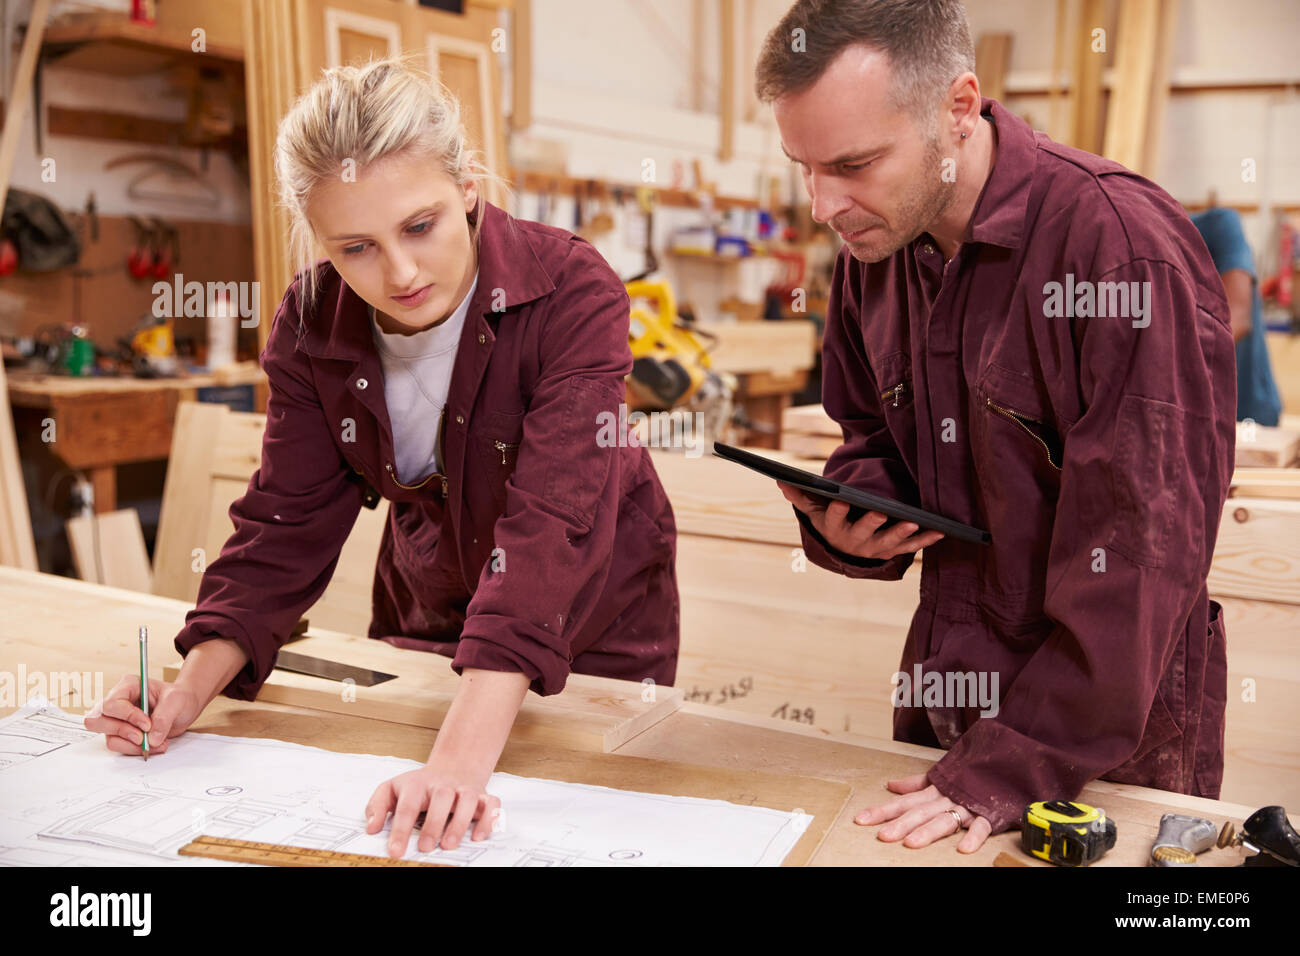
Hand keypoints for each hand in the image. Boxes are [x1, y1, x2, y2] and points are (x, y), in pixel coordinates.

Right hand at [83, 674, 202, 756]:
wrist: (184, 708)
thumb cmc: (179, 697)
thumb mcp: (176, 701)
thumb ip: (164, 718)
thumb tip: (151, 739)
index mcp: (128, 686)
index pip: (112, 703)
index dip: (128, 717)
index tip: (147, 725)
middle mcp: (117, 702)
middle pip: (98, 721)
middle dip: (122, 732)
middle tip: (143, 737)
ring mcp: (117, 719)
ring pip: (109, 738)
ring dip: (132, 745)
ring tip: (155, 743)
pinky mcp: (121, 734)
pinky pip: (118, 746)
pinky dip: (134, 750)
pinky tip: (153, 745)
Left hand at [365, 757, 501, 858]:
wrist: (453, 766)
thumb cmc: (420, 786)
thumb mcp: (392, 789)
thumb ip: (377, 807)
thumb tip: (372, 828)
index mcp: (418, 784)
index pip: (408, 806)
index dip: (401, 830)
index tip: (396, 851)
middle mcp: (443, 785)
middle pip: (441, 798)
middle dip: (433, 824)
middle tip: (425, 848)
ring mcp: (465, 789)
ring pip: (468, 799)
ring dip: (460, 822)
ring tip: (449, 844)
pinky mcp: (483, 795)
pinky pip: (492, 804)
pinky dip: (489, 819)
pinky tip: (478, 836)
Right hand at [779, 482, 943, 559]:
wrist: (846, 548)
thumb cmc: (831, 520)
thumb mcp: (814, 509)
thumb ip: (800, 496)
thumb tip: (781, 480)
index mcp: (835, 530)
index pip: (834, 520)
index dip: (837, 511)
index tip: (841, 501)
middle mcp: (855, 543)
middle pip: (863, 535)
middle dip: (872, 524)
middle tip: (881, 514)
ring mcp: (876, 548)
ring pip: (889, 543)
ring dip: (902, 534)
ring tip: (913, 523)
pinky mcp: (893, 551)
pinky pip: (910, 548)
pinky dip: (925, 541)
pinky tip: (938, 531)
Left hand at [854, 773, 991, 852]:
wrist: (1003, 764)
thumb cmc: (968, 775)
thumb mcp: (940, 776)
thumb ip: (916, 783)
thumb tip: (891, 785)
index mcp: (934, 790)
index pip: (903, 802)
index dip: (882, 810)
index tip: (861, 819)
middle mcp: (946, 798)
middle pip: (920, 813)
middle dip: (900, 824)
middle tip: (883, 836)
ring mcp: (967, 806)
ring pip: (945, 820)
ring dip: (928, 832)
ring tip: (911, 843)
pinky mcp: (988, 814)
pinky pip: (981, 827)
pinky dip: (973, 837)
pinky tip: (962, 849)